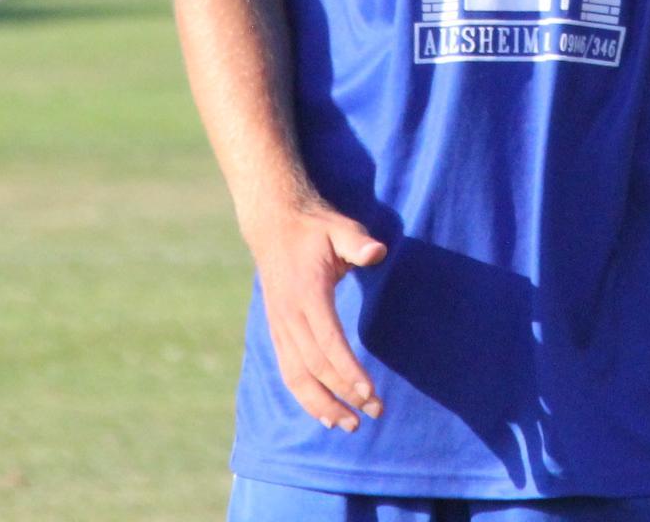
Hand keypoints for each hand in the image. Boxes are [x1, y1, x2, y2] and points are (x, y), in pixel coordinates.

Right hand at [245, 203, 386, 430]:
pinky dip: (305, 396)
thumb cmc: (315, 229)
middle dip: (344, 394)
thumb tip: (376, 251)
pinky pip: (289, 372)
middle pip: (316, 366)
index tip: (369, 392)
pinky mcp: (277, 332)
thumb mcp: (339, 228)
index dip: (348, 370)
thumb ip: (356, 243)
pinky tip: (325, 414)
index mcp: (307, 294)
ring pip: (297, 376)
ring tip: (350, 425)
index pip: (328, 341)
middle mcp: (290, 316)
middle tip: (375, 413)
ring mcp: (280, 327)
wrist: (273, 225)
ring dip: (322, 405)